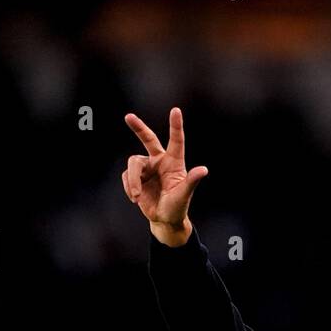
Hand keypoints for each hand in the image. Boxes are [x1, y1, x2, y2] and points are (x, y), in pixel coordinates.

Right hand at [122, 106, 207, 243]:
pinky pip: (126, 176)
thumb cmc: (178, 207)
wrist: (164, 219)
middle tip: (128, 116)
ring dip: (133, 181)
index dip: (176, 126)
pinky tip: (136, 199)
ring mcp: (147, 169)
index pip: (176, 141)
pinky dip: (129, 188)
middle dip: (138, 128)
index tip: (176, 110)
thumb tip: (204, 170)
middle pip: (148, 139)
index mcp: (174, 162)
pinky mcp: (135, 177)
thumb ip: (191, 181)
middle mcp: (159, 161)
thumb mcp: (184, 195)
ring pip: (133, 164)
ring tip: (137, 197)